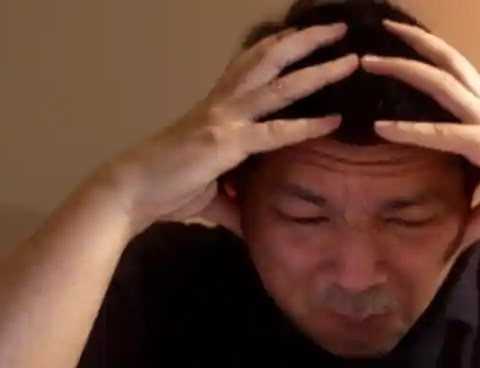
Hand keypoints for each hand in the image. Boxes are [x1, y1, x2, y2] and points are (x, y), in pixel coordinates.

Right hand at [96, 23, 359, 235]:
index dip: (280, 47)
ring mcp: (225, 119)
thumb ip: (233, 205)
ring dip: (316, 70)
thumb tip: (250, 227)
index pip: (253, 65)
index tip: (305, 33)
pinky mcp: (225, 142)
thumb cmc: (164, 188)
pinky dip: (305, 126)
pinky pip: (274, 132)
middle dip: (305, 41)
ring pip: (279, 86)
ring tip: (349, 58)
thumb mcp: (208, 194)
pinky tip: (332, 121)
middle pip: (270, 60)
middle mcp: (223, 104)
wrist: (131, 191)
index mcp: (218, 108)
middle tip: (338, 28)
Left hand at [361, 21, 479, 244]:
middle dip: (414, 46)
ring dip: (404, 68)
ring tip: (370, 59)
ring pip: (441, 82)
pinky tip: (380, 127)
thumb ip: (473, 216)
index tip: (402, 53)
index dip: (430, 64)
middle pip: (447, 65)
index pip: (455, 81)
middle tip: (383, 30)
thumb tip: (456, 236)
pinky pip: (441, 133)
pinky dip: (409, 129)